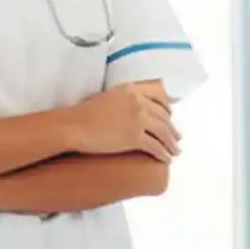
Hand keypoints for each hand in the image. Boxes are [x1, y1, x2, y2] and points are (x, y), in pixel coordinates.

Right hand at [65, 80, 180, 162]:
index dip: (168, 106)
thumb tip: (134, 107)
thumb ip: (124, 97)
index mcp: (131, 89)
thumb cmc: (83, 113)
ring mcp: (138, 119)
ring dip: (172, 143)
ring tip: (175, 151)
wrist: (73, 127)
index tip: (170, 115)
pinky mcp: (135, 137)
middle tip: (176, 138)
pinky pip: (156, 146)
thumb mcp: (107, 96)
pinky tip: (166, 159)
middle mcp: (138, 101)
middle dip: (172, 129)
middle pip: (164, 115)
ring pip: (164, 132)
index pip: (160, 94)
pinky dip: (163, 154)